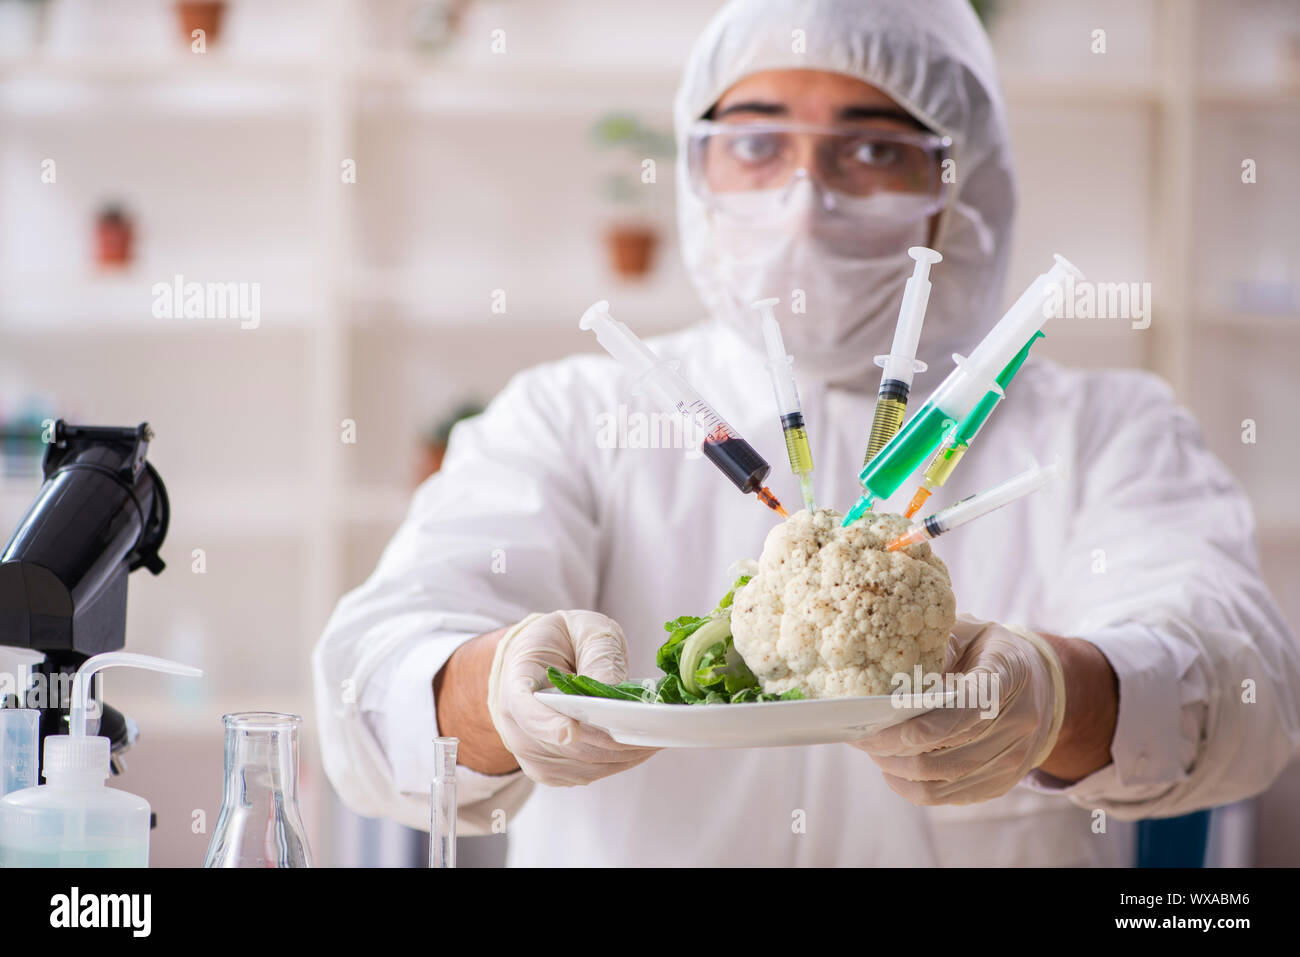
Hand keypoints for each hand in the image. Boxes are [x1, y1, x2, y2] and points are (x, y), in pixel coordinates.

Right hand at [486, 610, 660, 785]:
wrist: (545, 660)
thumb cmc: (565, 641)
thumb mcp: (585, 628)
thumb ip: (598, 652)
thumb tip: (610, 687)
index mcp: (516, 679)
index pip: (522, 707)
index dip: (545, 723)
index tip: (571, 730)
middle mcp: (515, 722)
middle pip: (560, 744)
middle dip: (607, 739)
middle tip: (651, 729)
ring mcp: (531, 750)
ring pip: (579, 764)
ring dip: (620, 755)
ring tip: (655, 737)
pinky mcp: (550, 769)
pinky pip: (587, 773)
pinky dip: (617, 763)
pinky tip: (640, 747)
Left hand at [849, 615, 1065, 804]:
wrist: (1043, 684)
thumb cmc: (989, 651)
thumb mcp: (967, 630)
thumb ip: (935, 646)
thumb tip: (890, 671)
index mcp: (1009, 675)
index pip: (966, 711)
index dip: (924, 727)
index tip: (881, 728)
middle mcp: (1019, 723)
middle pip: (949, 756)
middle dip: (895, 751)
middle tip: (861, 738)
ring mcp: (1014, 759)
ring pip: (944, 782)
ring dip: (899, 772)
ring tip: (873, 751)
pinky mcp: (1002, 783)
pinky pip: (949, 796)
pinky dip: (913, 786)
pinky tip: (893, 767)